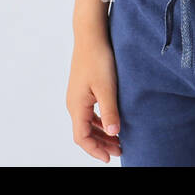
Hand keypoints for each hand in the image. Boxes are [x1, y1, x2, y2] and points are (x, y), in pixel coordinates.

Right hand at [66, 34, 122, 162]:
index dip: (95, 150)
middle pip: (84, 133)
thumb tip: (114, 133)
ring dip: (101, 133)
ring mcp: (78, 97)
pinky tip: (112, 121)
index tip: (110, 158)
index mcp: (77, 106)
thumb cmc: (98, 59)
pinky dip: (100, 121)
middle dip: (101, 144)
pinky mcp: (83, 89)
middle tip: (120, 150)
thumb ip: (110, 111)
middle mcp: (74, 104)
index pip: (82, 138)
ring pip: (87, 123)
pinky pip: (90, 113)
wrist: (91, 36)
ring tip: (118, 139)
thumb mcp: (107, 87)